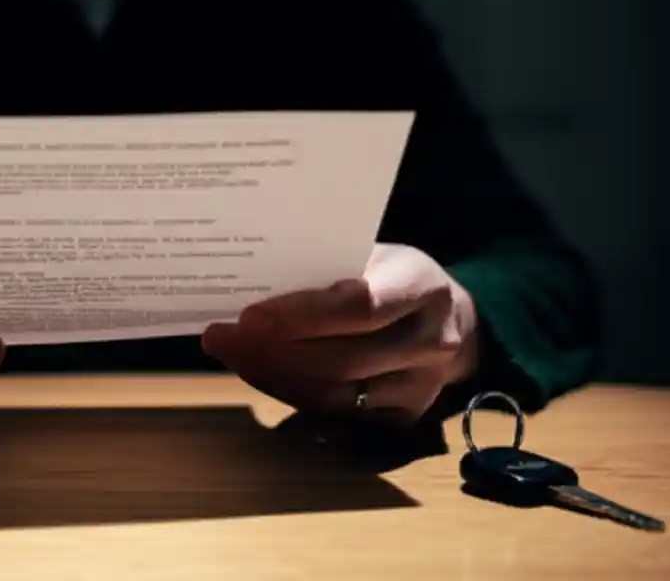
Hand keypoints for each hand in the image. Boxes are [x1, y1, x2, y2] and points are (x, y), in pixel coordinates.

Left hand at [201, 243, 478, 421]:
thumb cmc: (393, 274)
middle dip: (270, 351)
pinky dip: (290, 392)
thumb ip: (324, 269)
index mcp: (421, 288)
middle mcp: (430, 342)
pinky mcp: (405, 416)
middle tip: (219, 337)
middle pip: (340, 359)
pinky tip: (259, 371)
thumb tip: (247, 281)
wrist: (450, 317)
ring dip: (272, 376)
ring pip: (333, 393)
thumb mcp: (371, 254)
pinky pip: (335, 412)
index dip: (300, 317)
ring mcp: (422, 386)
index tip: (248, 316)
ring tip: (230, 353)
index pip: (358, 308)